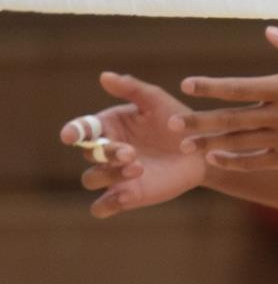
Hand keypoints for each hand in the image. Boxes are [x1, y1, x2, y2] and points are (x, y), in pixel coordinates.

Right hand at [58, 72, 207, 217]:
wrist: (200, 152)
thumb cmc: (177, 122)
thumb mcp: (157, 101)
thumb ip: (132, 89)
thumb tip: (104, 76)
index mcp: (108, 126)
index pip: (81, 129)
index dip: (73, 131)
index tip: (71, 136)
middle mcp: (105, 151)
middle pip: (89, 154)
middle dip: (106, 153)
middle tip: (131, 152)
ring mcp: (113, 175)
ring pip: (91, 179)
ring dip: (107, 175)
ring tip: (137, 167)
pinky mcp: (125, 196)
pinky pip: (101, 207)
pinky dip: (107, 204)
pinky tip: (126, 195)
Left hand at [173, 26, 277, 172]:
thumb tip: (268, 30)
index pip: (240, 86)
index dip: (211, 86)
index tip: (187, 84)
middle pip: (231, 118)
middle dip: (199, 121)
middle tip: (173, 124)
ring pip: (239, 142)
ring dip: (209, 143)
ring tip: (185, 145)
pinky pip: (256, 161)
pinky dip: (234, 161)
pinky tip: (216, 158)